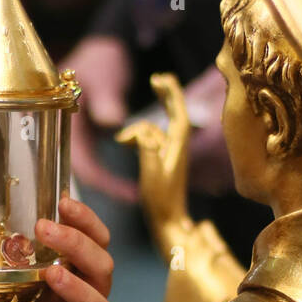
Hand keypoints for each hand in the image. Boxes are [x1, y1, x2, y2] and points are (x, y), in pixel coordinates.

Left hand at [10, 195, 114, 301]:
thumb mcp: (16, 292)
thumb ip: (15, 264)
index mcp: (80, 280)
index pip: (97, 244)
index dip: (87, 222)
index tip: (64, 201)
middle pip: (103, 270)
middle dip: (78, 245)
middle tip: (46, 229)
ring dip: (78, 289)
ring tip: (53, 274)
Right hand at [65, 35, 139, 202]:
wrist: (106, 49)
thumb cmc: (101, 60)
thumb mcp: (104, 76)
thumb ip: (106, 98)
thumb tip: (112, 121)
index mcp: (57, 122)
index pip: (73, 161)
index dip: (96, 179)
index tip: (118, 191)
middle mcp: (60, 134)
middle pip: (75, 172)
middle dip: (101, 188)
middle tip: (129, 198)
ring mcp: (73, 138)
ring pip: (85, 169)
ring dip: (105, 183)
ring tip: (131, 194)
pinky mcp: (84, 139)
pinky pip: (93, 162)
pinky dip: (108, 173)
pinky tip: (126, 182)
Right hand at [115, 72, 191, 234]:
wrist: (167, 224)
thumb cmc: (161, 202)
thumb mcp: (152, 172)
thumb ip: (147, 146)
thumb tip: (143, 130)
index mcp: (177, 146)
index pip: (179, 112)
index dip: (172, 93)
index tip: (161, 78)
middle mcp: (176, 146)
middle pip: (173, 114)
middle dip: (166, 96)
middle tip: (157, 80)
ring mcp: (169, 153)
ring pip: (154, 130)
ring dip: (138, 129)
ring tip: (122, 142)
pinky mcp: (161, 160)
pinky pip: (150, 140)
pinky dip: (138, 137)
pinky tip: (124, 144)